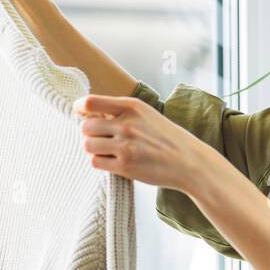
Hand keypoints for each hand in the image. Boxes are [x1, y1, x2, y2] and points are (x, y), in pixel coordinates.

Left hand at [72, 94, 204, 190]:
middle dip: (89, 133)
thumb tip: (88, 113)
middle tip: (101, 137)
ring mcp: (125, 146)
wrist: (189, 161)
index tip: (81, 113)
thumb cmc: (167, 137)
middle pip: (85, 127)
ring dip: (94, 148)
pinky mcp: (125, 166)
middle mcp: (127, 124)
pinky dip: (100, 162)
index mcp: (132, 106)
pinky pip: (95, 162)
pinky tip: (113, 160)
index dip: (80, 108)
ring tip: (107, 150)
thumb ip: (120, 111)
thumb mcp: (147, 114)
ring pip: (88, 145)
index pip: (90, 103)